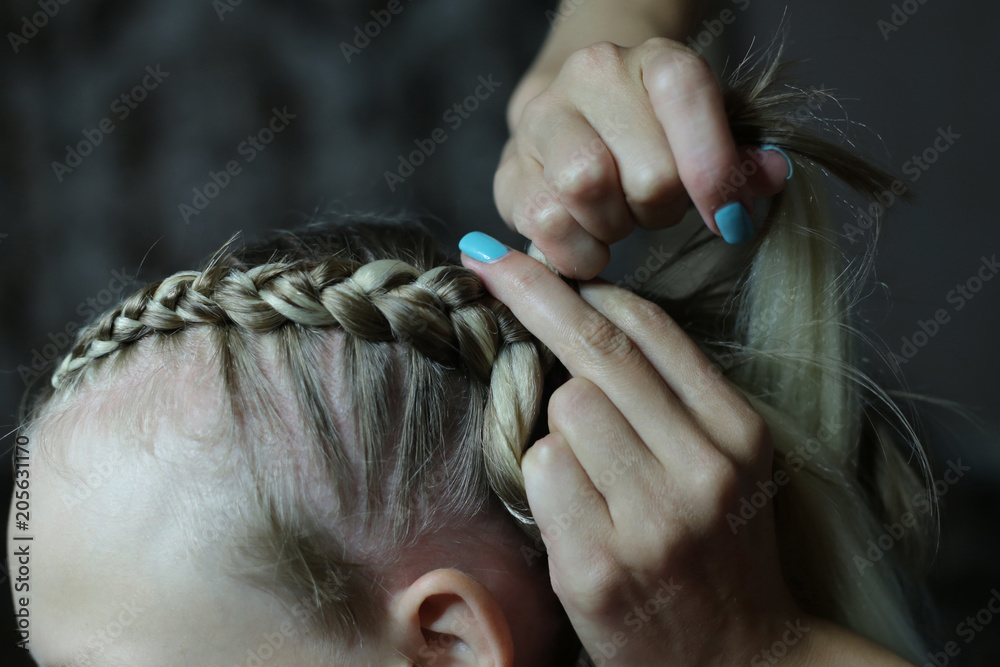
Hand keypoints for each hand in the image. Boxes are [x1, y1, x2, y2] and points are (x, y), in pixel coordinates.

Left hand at [460, 234, 801, 664]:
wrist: (743, 662)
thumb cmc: (721, 553)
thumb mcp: (726, 465)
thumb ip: (671, 396)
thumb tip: (583, 313)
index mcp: (737, 435)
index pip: (648, 329)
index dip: (574, 283)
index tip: (520, 256)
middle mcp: (701, 472)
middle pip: (594, 357)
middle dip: (535, 305)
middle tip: (490, 267)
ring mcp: (649, 522)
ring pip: (561, 411)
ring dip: (557, 430)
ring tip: (592, 478)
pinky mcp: (596, 566)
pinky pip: (540, 472)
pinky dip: (545, 481)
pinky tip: (576, 515)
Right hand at [495, 37, 792, 278]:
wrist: (574, 116)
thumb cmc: (651, 133)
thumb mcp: (706, 135)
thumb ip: (741, 158)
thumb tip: (775, 175)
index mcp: (652, 57)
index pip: (688, 97)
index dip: (715, 170)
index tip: (728, 222)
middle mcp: (590, 75)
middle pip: (649, 174)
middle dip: (663, 208)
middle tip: (655, 206)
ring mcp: (541, 120)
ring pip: (588, 191)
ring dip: (616, 227)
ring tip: (619, 218)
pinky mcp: (508, 171)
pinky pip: (547, 226)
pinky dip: (578, 251)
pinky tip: (588, 239)